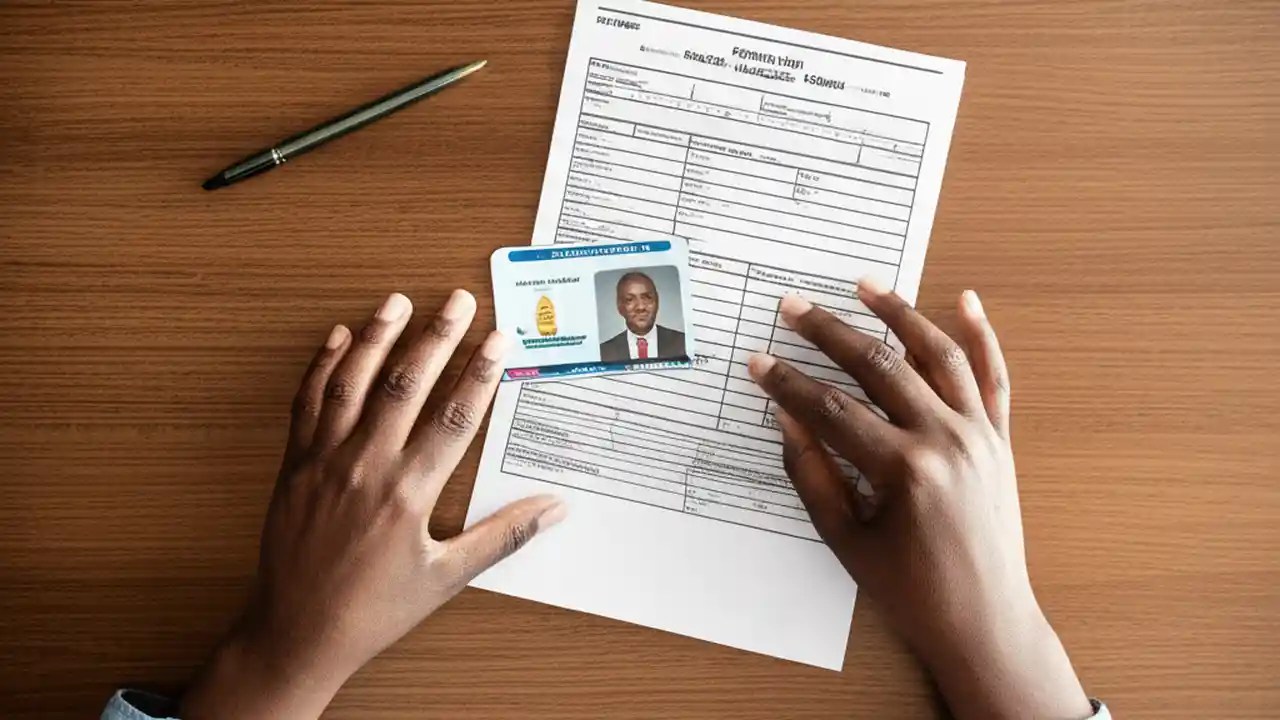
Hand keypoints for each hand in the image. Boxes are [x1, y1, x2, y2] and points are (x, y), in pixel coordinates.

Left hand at [181, 291, 564, 719]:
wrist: (298, 630)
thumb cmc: (375, 608)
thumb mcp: (448, 577)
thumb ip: (502, 536)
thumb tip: (554, 510)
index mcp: (409, 492)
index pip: (454, 417)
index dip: (479, 373)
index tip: (497, 339)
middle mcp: (366, 466)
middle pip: (407, 385)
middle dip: (437, 337)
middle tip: (458, 300)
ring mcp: (325, 460)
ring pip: (353, 383)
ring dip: (378, 338)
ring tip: (398, 301)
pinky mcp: (296, 464)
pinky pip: (308, 402)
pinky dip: (323, 366)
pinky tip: (339, 339)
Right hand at [749, 278, 1091, 719]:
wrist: (983, 621)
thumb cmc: (910, 590)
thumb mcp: (845, 539)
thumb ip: (812, 473)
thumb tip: (786, 418)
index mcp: (903, 469)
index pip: (831, 409)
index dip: (788, 383)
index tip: (759, 361)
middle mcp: (946, 440)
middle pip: (879, 367)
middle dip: (830, 332)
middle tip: (794, 307)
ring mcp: (978, 435)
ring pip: (938, 355)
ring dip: (900, 314)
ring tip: (865, 285)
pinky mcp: (999, 439)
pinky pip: (993, 377)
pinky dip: (981, 336)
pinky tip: (965, 300)